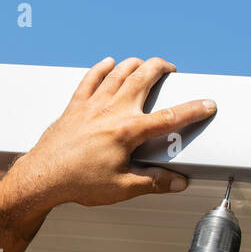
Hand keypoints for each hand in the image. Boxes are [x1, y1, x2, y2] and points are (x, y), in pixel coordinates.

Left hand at [13, 57, 216, 208]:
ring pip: (119, 72)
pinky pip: (91, 78)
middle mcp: (111, 111)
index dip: (193, 109)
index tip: (208, 104)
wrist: (42, 178)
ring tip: (146, 65)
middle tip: (172, 70)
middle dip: (162, 68)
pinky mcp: (75, 105)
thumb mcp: (122, 187)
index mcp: (127, 131)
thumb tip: (178, 183)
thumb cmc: (78, 182)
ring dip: (136, 64)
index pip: (169, 117)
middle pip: (143, 77)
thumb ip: (153, 182)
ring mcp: (92, 105)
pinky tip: (109, 64)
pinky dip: (103, 68)